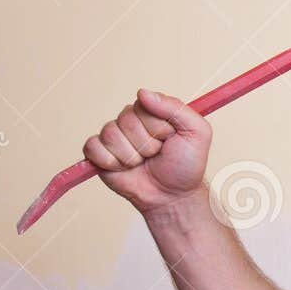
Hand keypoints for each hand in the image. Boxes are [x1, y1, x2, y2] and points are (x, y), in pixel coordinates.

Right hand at [83, 88, 211, 213]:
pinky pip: (93, 148)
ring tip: (142, 163)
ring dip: (131, 156)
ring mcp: (113, 137)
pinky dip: (110, 162)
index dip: (158, 128)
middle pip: (126, 121)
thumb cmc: (186, 165)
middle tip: (156, 154)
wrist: (173, 196)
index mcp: (151, 112)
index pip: (143, 106)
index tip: (169, 139)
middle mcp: (130, 121)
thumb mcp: (197, 133)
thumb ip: (176, 108)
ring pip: (111, 135)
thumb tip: (143, 93)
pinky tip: (124, 169)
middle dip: (146, 144)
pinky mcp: (99, 153)